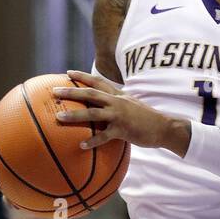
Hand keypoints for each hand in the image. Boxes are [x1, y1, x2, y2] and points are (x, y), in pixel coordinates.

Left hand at [52, 71, 189, 155]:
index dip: (82, 76)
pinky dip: (92, 141)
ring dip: (75, 115)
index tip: (67, 73)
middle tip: (55, 92)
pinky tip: (81, 146)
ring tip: (59, 117)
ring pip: (93, 113)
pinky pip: (104, 136)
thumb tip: (106, 107)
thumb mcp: (133, 105)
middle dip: (71, 91)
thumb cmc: (147, 119)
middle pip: (90, 93)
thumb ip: (119, 103)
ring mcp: (120, 115)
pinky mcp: (123, 130)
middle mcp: (117, 101)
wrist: (165, 127)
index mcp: (118, 95)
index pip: (98, 81)